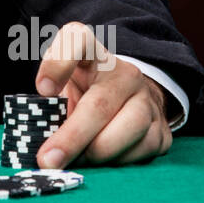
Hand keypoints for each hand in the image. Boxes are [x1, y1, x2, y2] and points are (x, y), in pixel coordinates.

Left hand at [32, 21, 173, 168]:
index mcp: (92, 53)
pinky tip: (99, 161)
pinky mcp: (162, 129)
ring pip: (126, 131)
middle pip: (99, 104)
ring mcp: (147, 99)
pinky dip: (115, 162)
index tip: (43, 88)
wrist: (127, 100)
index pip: (77, 40)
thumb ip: (47, 100)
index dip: (58, 62)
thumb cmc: (84, 91)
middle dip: (71, 138)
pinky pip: (140, 151)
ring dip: (94, 154)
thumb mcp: (61, 83)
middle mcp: (125, 72)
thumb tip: (41, 133)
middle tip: (49, 159)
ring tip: (74, 160)